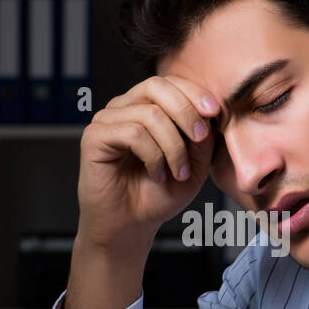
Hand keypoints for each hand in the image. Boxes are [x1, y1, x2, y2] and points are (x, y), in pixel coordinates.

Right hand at [75, 73, 220, 252]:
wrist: (132, 225)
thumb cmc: (158, 195)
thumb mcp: (194, 163)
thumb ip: (201, 134)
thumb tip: (208, 110)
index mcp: (145, 107)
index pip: (169, 82)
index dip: (193, 92)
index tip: (214, 112)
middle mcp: (123, 108)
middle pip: (156, 86)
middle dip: (186, 111)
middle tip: (199, 140)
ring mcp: (106, 121)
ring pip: (149, 114)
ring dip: (173, 146)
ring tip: (177, 171)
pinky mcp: (94, 137)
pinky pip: (132, 133)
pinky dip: (153, 155)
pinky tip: (156, 174)